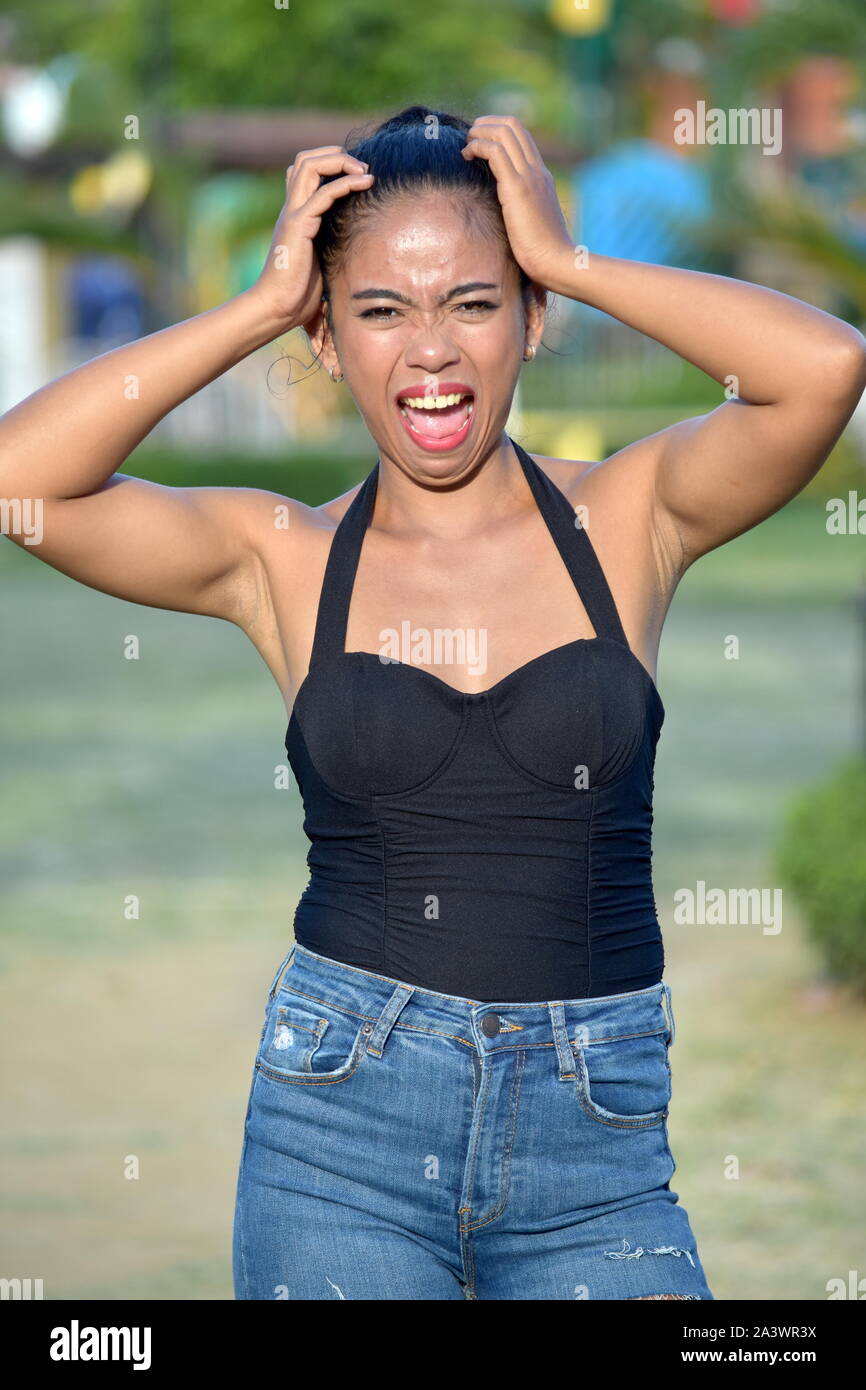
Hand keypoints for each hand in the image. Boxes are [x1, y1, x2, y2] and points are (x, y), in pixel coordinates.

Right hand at [250, 147, 373, 332]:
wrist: (276, 308)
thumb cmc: (297, 295)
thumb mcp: (319, 262)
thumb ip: (329, 247)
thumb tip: (355, 251)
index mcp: (295, 215)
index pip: (305, 172)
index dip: (330, 163)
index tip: (357, 174)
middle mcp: (291, 209)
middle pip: (305, 160)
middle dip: (335, 155)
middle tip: (362, 167)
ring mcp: (292, 215)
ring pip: (309, 166)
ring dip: (340, 161)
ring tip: (364, 171)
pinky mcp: (298, 226)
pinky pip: (323, 194)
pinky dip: (346, 183)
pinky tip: (366, 183)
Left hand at [461, 115, 574, 291]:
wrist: (557, 262)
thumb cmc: (544, 253)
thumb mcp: (532, 223)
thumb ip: (522, 209)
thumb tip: (506, 214)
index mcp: (542, 177)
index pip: (522, 139)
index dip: (499, 132)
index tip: (481, 142)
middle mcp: (538, 171)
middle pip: (514, 126)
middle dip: (487, 124)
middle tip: (470, 136)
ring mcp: (529, 177)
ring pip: (504, 133)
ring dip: (480, 132)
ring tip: (466, 145)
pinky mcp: (517, 187)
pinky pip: (495, 152)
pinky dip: (478, 147)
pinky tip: (468, 156)